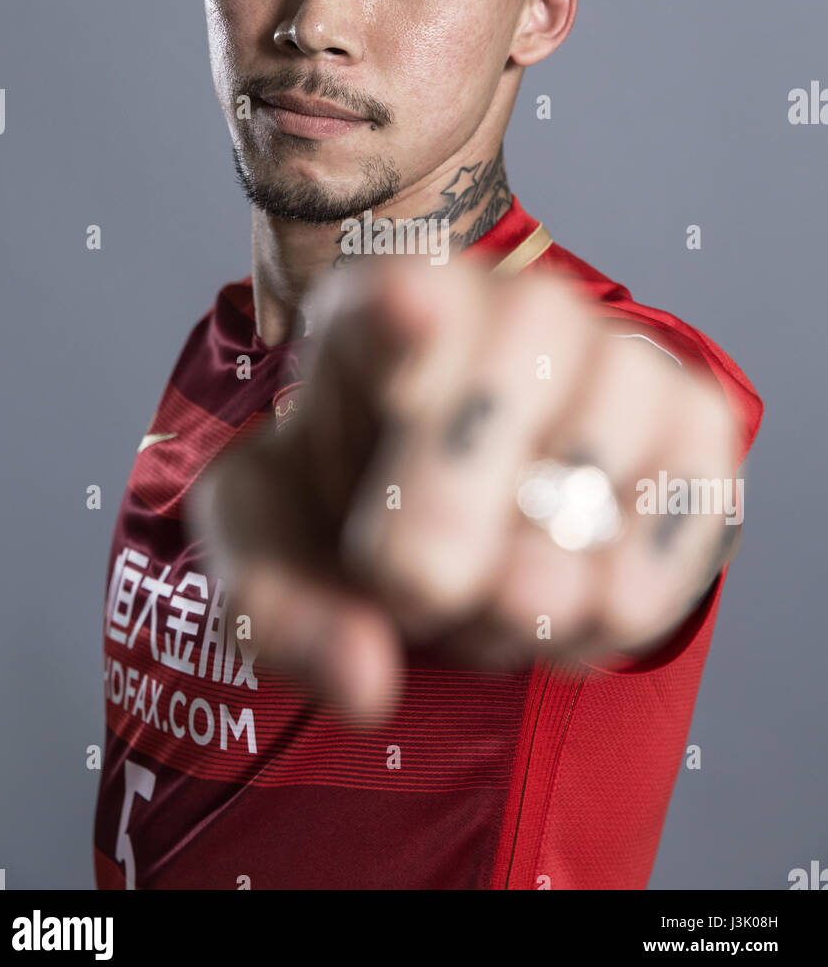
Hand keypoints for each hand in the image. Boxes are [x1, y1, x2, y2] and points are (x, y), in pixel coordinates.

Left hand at [189, 254, 741, 724]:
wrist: (451, 524)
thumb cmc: (349, 510)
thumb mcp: (269, 553)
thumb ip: (278, 610)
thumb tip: (362, 679)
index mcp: (377, 309)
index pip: (394, 286)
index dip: (404, 308)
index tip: (406, 309)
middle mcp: (513, 305)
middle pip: (510, 369)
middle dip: (456, 502)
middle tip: (416, 585)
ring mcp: (617, 354)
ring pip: (598, 463)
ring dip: (530, 585)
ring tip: (484, 604)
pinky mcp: (696, 423)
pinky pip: (683, 521)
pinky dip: (618, 603)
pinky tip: (561, 614)